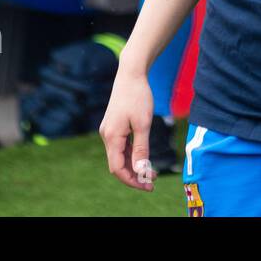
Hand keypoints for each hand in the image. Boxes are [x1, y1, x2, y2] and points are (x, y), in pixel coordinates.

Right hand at [98, 70, 156, 191]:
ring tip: (152, 172)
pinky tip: (144, 158)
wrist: (130, 75)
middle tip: (153, 182)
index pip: (117, 168)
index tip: (148, 185)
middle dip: (134, 176)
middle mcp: (107, 136)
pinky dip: (131, 155)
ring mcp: (109, 131)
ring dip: (134, 166)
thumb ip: (141, 148)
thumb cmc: (138, 97)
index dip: (131, 180)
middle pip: (117, 164)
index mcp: (112, 136)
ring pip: (119, 156)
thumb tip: (141, 170)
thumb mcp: (143, 123)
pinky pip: (121, 147)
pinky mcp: (114, 127)